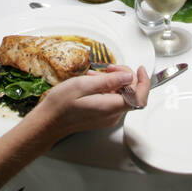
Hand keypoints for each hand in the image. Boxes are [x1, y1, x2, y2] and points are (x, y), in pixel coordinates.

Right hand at [33, 66, 151, 135]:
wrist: (48, 122)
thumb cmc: (60, 105)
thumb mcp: (83, 85)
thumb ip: (108, 81)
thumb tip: (127, 77)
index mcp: (110, 107)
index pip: (139, 97)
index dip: (143, 81)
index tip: (140, 69)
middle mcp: (112, 114)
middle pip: (131, 93)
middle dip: (124, 76)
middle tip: (110, 68)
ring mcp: (107, 117)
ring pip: (121, 95)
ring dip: (113, 81)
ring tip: (96, 74)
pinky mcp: (102, 116)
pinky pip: (112, 99)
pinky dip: (107, 87)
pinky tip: (94, 82)